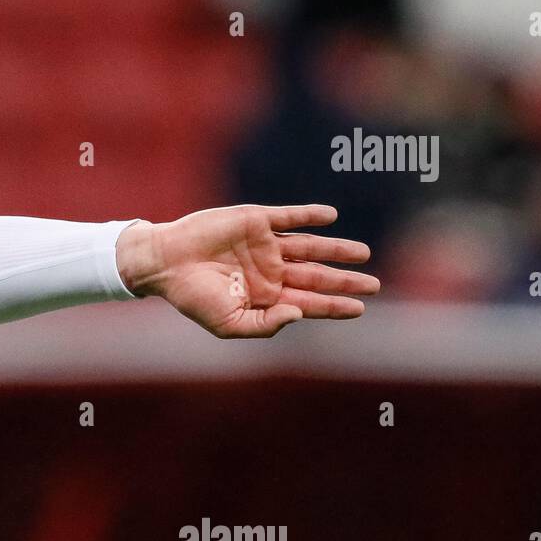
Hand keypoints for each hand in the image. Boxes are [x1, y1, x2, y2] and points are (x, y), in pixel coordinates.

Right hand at [119, 204, 379, 337]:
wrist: (165, 262)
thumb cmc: (193, 298)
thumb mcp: (228, 324)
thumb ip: (264, 325)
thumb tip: (298, 315)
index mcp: (265, 296)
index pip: (309, 302)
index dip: (335, 306)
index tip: (360, 309)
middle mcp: (270, 270)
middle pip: (316, 275)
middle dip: (345, 280)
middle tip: (374, 285)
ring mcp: (264, 245)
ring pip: (310, 246)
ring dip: (336, 248)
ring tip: (363, 253)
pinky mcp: (255, 221)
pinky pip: (289, 217)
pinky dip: (310, 216)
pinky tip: (330, 216)